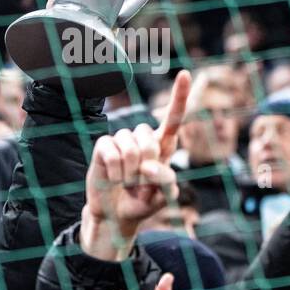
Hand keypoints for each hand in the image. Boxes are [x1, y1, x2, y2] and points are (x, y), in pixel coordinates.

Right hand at [80, 70, 189, 260]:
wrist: (116, 215)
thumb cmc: (142, 203)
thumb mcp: (162, 197)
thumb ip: (165, 181)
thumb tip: (149, 166)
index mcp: (163, 147)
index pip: (173, 119)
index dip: (179, 97)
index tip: (186, 74)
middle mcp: (143, 139)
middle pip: (149, 140)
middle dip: (146, 166)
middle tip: (141, 183)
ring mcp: (122, 141)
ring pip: (130, 148)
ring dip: (129, 173)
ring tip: (127, 183)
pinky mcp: (103, 147)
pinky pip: (111, 153)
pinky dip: (114, 172)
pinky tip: (113, 179)